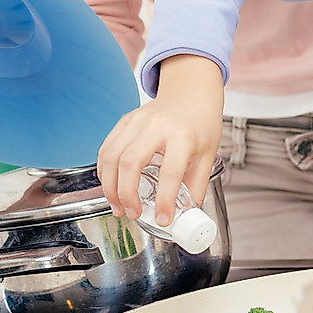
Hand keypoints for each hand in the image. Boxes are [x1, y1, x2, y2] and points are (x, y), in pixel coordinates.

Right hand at [97, 55, 224, 227]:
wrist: (191, 93)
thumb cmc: (200, 123)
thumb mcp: (208, 155)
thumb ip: (196, 186)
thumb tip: (186, 216)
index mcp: (183, 135)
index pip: (171, 172)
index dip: (165, 200)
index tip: (163, 219)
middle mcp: (157, 126)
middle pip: (130, 162)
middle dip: (126, 194)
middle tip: (132, 213)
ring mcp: (138, 121)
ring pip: (112, 156)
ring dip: (110, 187)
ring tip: (119, 206)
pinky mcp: (125, 120)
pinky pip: (106, 148)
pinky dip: (105, 171)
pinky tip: (112, 186)